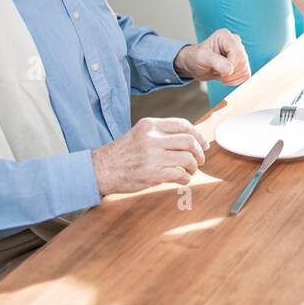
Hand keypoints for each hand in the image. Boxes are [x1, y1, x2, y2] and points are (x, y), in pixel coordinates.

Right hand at [91, 116, 208, 193]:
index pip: (183, 125)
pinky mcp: (152, 173)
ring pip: (187, 158)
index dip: (198, 135)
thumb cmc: (122, 154)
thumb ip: (161, 134)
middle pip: (189, 141)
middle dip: (199, 152)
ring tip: (191, 171)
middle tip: (200, 160)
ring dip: (194, 166)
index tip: (203, 144)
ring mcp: (152, 156)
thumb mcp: (140, 134)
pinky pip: (179, 174)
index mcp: (150, 125)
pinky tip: (183, 179)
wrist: (101, 170)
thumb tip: (191, 140)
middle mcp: (152, 138)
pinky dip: (186, 178)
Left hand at [174, 28, 251, 85]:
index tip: (217, 71)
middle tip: (216, 73)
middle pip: (243, 62)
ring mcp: (240, 53)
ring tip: (219, 74)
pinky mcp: (242, 63)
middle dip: (229, 73)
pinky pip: (246, 75)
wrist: (195, 65)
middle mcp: (235, 42)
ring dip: (231, 78)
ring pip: (245, 70)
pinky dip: (235, 80)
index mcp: (225, 36)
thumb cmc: (196, 58)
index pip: (237, 53)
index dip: (229, 66)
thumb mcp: (201, 58)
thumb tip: (230, 70)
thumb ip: (216, 62)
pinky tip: (225, 76)